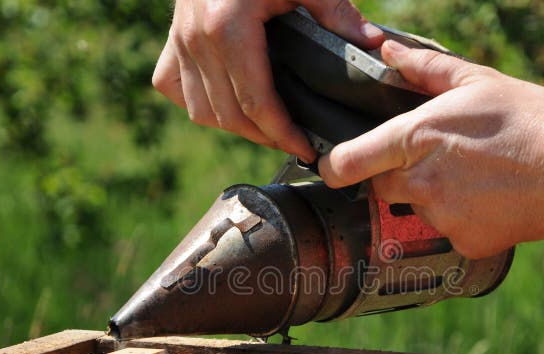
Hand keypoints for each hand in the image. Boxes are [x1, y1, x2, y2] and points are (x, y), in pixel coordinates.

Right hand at [152, 0, 383, 161]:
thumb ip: (335, 10)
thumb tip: (373, 43)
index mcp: (228, 28)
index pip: (256, 104)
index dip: (283, 134)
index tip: (306, 150)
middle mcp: (196, 41)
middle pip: (230, 116)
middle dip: (265, 137)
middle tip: (294, 142)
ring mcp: (178, 42)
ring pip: (201, 111)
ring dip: (235, 126)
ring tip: (267, 128)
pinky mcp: (170, 40)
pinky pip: (176, 89)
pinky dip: (201, 103)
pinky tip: (226, 103)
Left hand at [319, 40, 543, 258]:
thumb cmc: (531, 118)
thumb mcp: (477, 82)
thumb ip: (425, 69)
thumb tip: (389, 53)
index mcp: (415, 138)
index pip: (346, 163)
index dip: (335, 165)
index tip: (337, 165)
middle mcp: (419, 182)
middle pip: (381, 187)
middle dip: (396, 175)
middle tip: (437, 159)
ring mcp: (441, 217)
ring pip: (416, 210)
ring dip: (433, 197)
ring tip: (475, 177)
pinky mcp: (463, 243)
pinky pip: (447, 232)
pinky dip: (462, 220)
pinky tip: (489, 200)